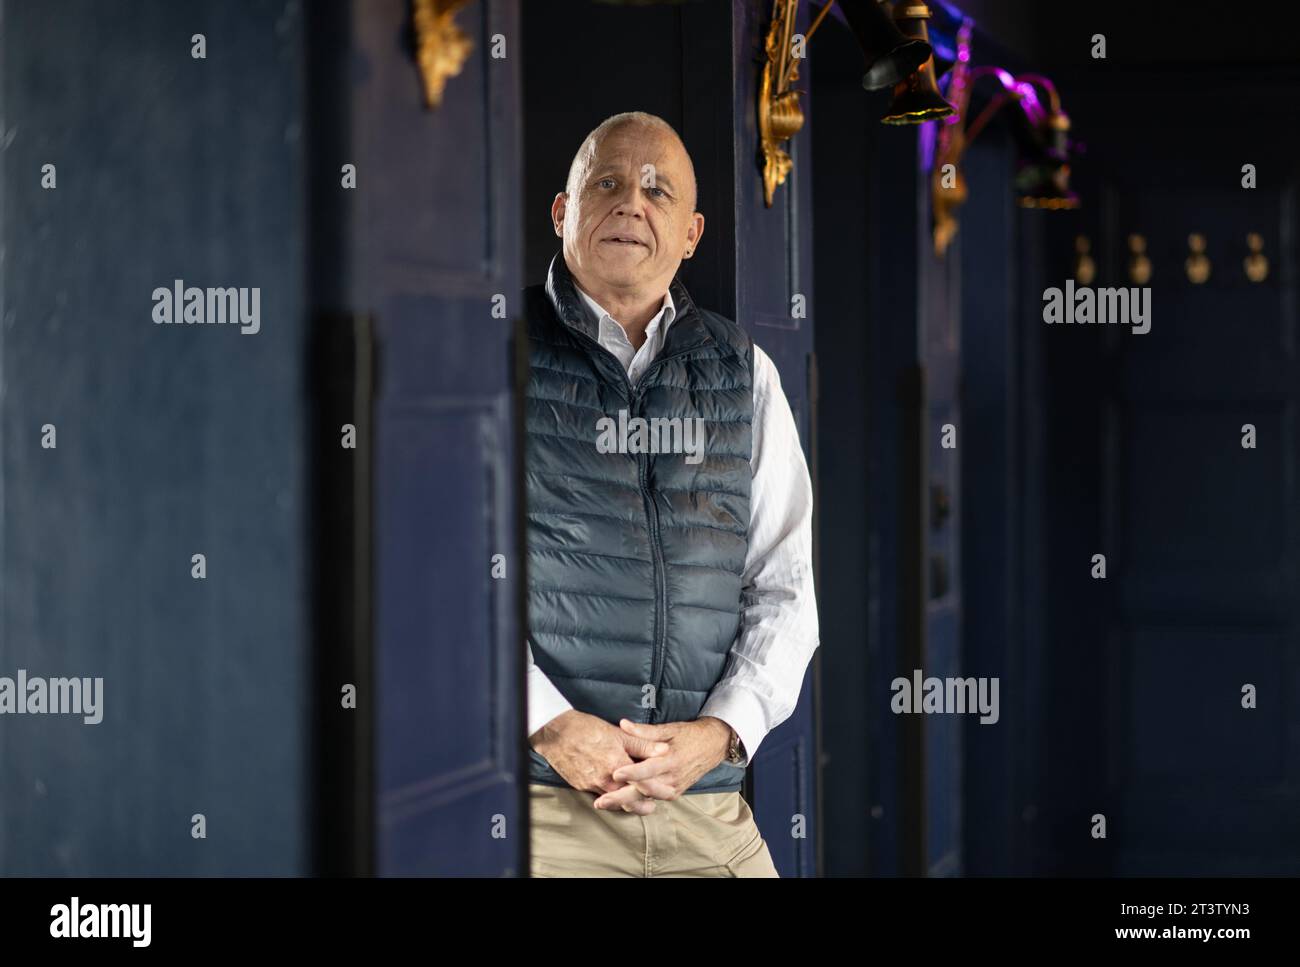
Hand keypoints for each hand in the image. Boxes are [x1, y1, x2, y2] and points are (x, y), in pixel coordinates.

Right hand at [529, 710, 669, 814]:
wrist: (556, 732)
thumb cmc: (587, 729)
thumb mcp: (618, 734)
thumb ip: (642, 745)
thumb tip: (665, 750)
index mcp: (618, 765)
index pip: (641, 785)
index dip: (651, 790)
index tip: (658, 794)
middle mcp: (605, 779)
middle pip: (627, 800)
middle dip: (639, 804)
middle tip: (649, 806)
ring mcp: (592, 785)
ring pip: (613, 800)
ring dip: (624, 801)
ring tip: (633, 801)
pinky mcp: (581, 786)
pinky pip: (599, 796)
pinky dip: (608, 796)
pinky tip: (613, 792)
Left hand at [596, 717, 732, 806]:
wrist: (713, 745)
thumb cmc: (689, 734)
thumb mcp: (669, 729)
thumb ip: (644, 731)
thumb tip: (623, 724)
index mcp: (671, 760)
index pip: (648, 769)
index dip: (631, 772)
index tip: (615, 773)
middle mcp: (673, 778)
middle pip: (644, 791)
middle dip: (621, 798)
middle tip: (600, 802)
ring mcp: (674, 788)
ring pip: (646, 799)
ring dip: (625, 802)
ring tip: (604, 804)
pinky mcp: (674, 793)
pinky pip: (653, 800)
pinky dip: (637, 802)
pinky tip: (621, 803)